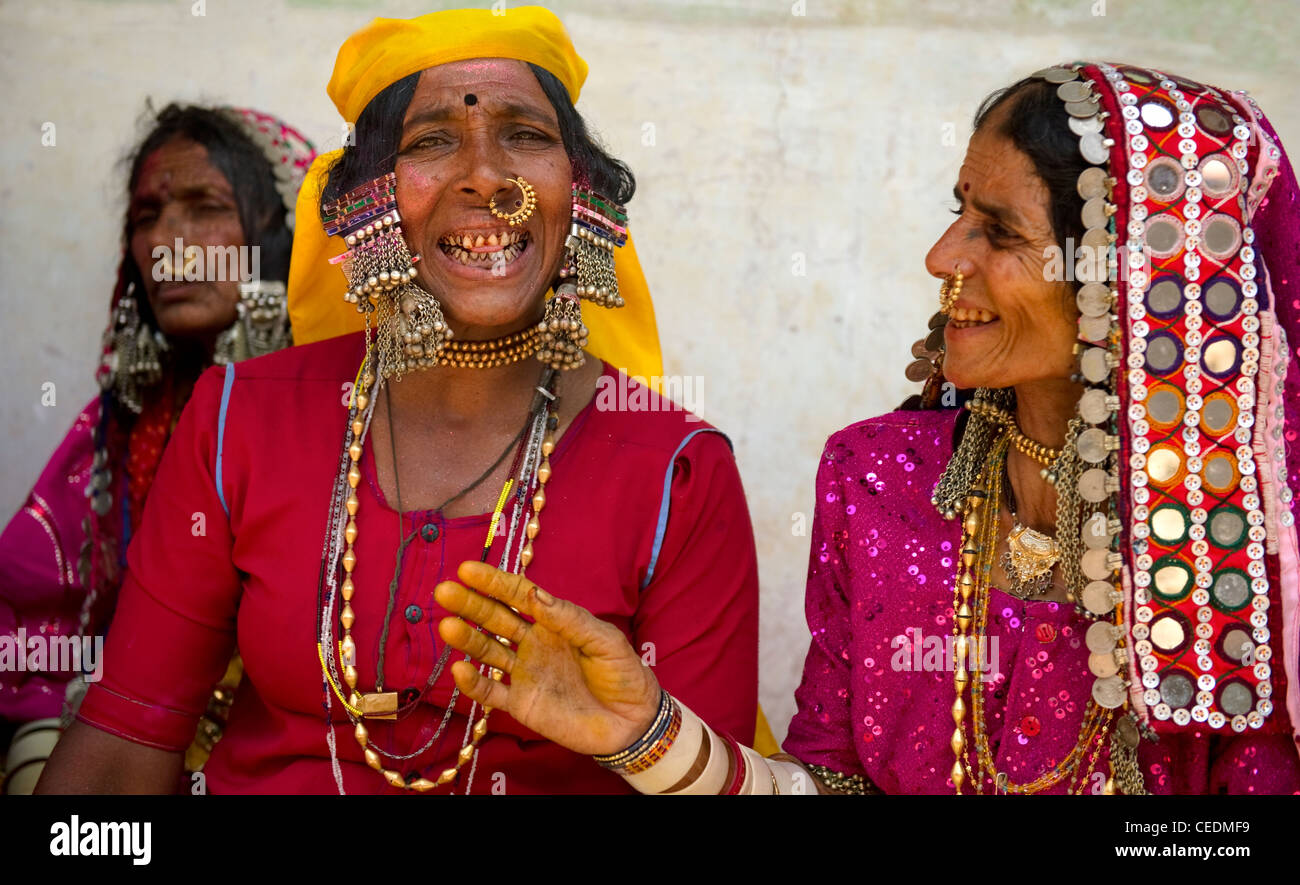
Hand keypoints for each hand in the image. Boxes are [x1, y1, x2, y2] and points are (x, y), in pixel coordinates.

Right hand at [434, 561, 661, 755]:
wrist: (633, 722)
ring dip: (466, 639)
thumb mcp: (604, 641)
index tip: (467, 570)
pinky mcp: (521, 704)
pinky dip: (473, 683)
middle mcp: (533, 643)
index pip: (517, 595)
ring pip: (487, 651)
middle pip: (495, 618)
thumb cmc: (623, 674)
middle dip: (470, 604)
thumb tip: (534, 594)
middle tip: (444, 591)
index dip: (493, 582)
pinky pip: (490, 692)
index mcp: (553, 622)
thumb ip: (570, 619)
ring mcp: (525, 673)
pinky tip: (460, 669)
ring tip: (446, 626)